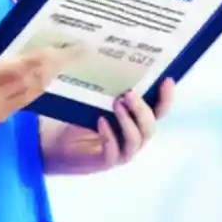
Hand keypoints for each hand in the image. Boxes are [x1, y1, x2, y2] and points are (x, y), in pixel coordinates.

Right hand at [0, 34, 83, 152]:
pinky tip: (43, 75)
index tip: (65, 47)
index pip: (21, 69)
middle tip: (75, 50)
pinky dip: (37, 86)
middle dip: (56, 65)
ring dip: (50, 76)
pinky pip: (25, 101)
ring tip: (64, 60)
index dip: (47, 58)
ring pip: (33, 93)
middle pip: (34, 82)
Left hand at [40, 78, 175, 174]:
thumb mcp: (95, 99)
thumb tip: (113, 59)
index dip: (166, 98)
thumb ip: (108, 87)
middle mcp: (134, 137)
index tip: (166, 80)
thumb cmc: (78, 118)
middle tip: (129, 93)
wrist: (54, 141)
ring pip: (136, 139)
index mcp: (136, 121)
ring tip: (116, 104)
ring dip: (128, 121)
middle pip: (150, 127)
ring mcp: (122, 151)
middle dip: (142, 110)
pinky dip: (110, 135)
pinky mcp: (106, 161)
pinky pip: (115, 152)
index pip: (159, 111)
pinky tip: (100, 121)